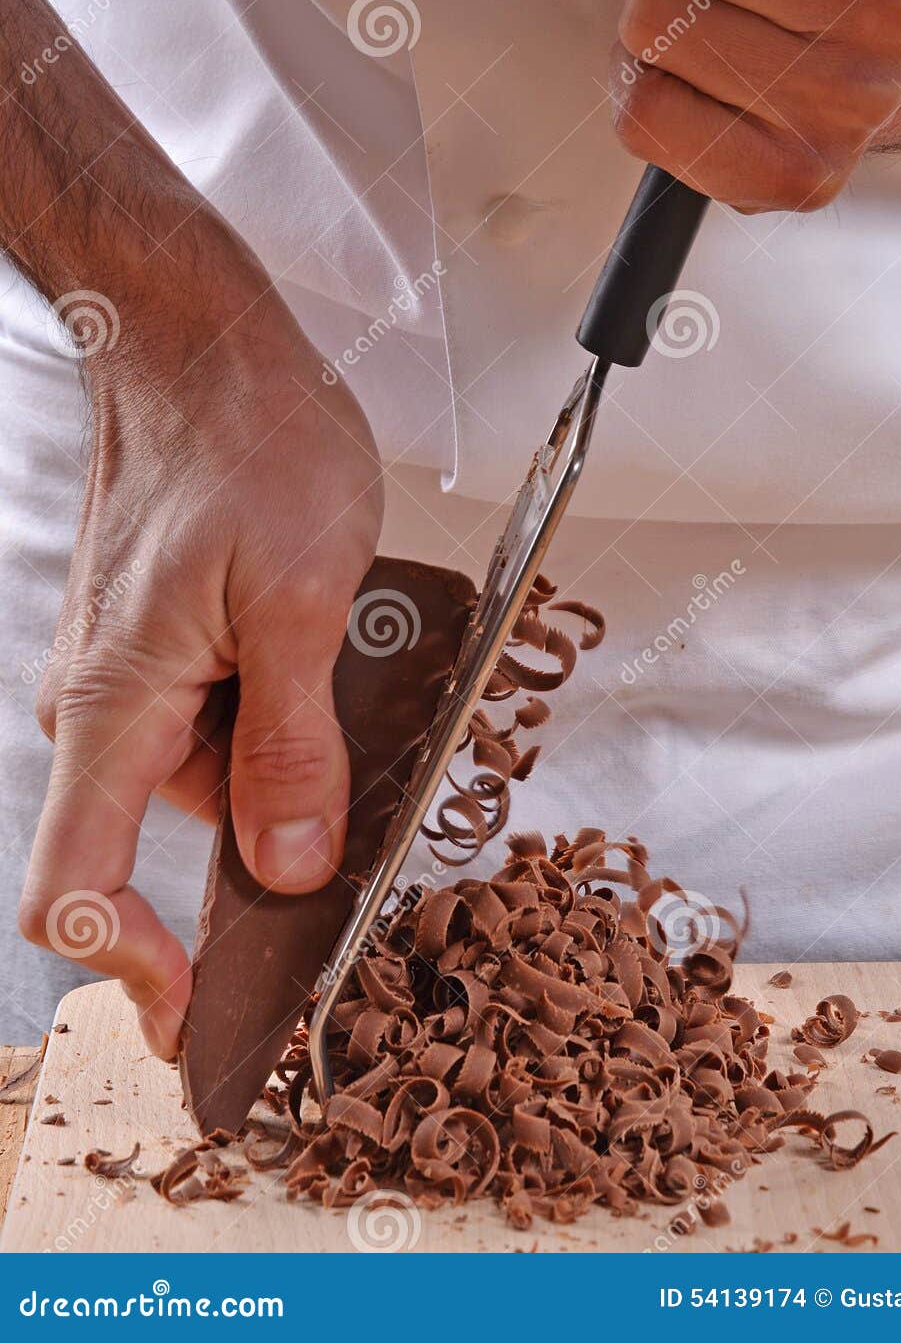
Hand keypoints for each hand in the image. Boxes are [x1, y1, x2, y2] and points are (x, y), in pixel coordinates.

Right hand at [0, 0, 382, 1057]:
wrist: (201, 344)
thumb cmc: (243, 441)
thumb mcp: (301, 602)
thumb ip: (292, 749)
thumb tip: (284, 872)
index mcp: (116, 709)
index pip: (76, 884)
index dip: (128, 968)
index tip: (195, 1013)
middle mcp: (106, 708)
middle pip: (178, 836)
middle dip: (277, 833)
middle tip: (367, 780)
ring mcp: (136, 676)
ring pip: (218, 773)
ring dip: (298, 752)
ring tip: (357, 659)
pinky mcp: (169, 645)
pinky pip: (226, 714)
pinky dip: (288, 707)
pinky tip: (337, 643)